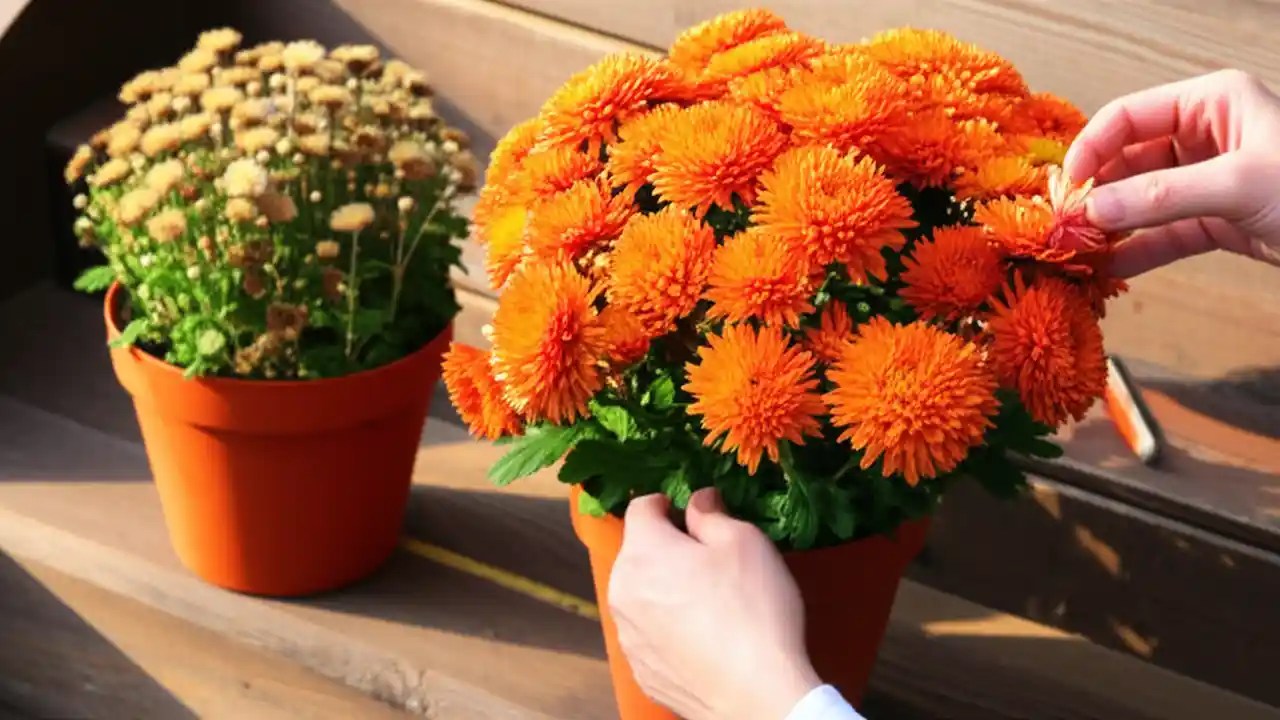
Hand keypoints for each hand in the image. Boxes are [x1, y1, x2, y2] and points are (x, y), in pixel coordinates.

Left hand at [609, 488, 820, 719]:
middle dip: (666, 549)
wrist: (755, 695)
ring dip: (664, 589)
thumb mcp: (744, 542)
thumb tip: (697, 500)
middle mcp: (621, 590)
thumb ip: (711, 514)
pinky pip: (649, 633)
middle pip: (637, 553)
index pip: (640, 508)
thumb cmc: (752, 609)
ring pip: (641, 594)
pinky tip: (703, 638)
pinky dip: (668, 628)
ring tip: (709, 603)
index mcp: (643, 551)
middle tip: (710, 561)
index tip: (693, 514)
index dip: (667, 503)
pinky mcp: (640, 670)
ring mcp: (628, 635)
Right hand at [1064, 69, 1279, 275]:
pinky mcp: (1218, 220)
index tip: (1064, 188)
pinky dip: (1136, 252)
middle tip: (1061, 227)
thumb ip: (1160, 197)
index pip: (1127, 116)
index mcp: (1211, 103)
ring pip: (1141, 200)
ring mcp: (1209, 180)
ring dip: (1110, 225)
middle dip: (1095, 193)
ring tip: (1076, 251)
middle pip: (1128, 160)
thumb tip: (1092, 210)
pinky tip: (1108, 270)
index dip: (1090, 149)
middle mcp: (1205, 136)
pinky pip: (1164, 234)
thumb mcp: (1238, 186)